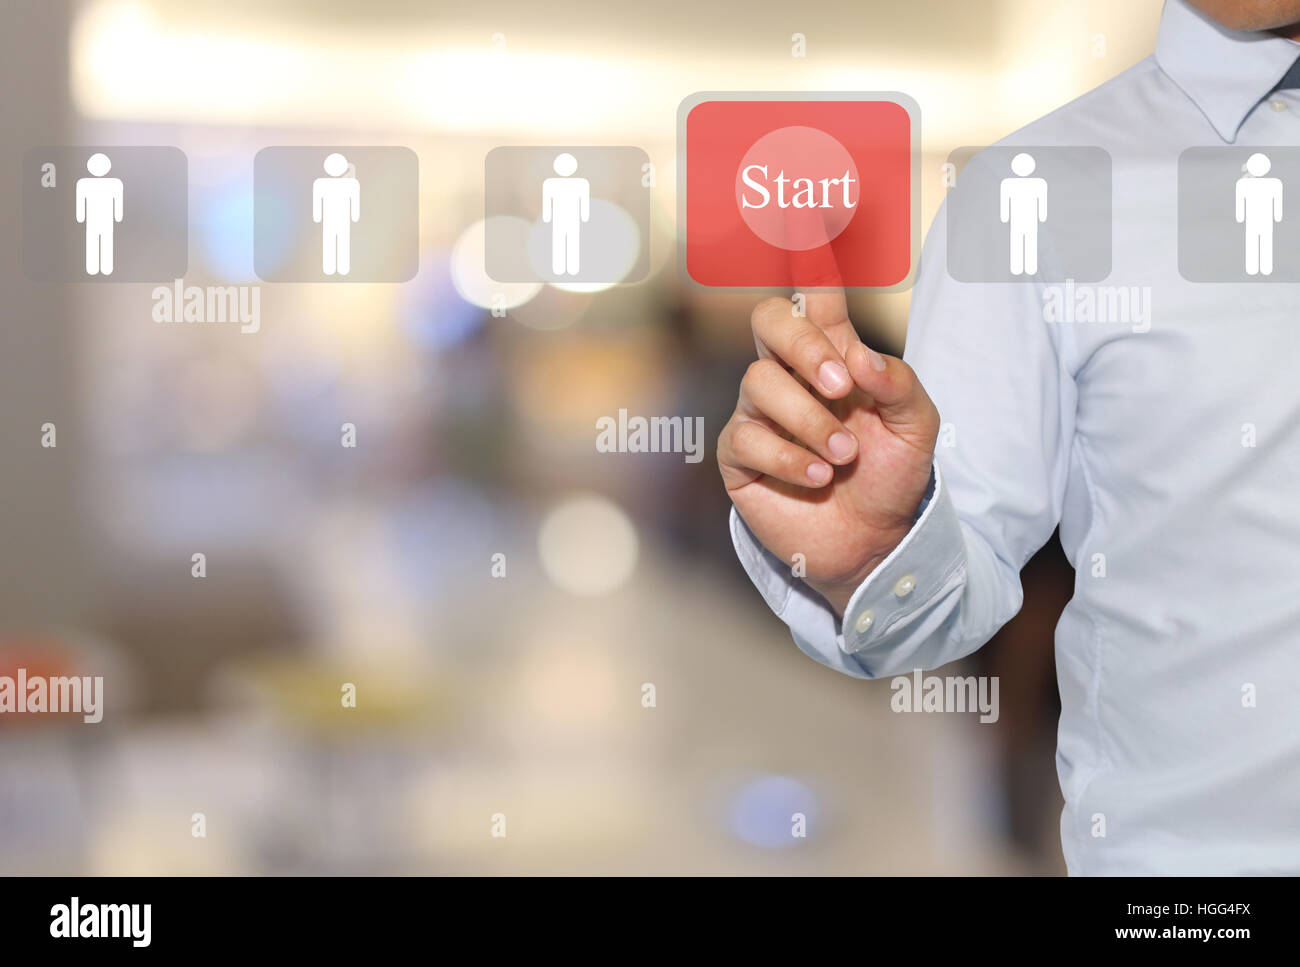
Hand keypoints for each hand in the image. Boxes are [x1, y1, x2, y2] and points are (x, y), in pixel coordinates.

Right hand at [717, 246, 939, 616]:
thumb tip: (855, 358)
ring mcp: (760, 413)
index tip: (804, 203)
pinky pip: (747, 436)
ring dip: (810, 423)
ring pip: (761, 386)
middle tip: (841, 388)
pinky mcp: (739, 454)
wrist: (872, 543)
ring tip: (842, 459)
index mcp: (836, 354)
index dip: (808, 249)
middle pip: (770, 321)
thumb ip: (897, 383)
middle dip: (801, 346)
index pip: (818, 292)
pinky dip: (789, 458)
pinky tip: (818, 478)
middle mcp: (792, 374)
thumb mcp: (917, 427)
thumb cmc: (893, 476)